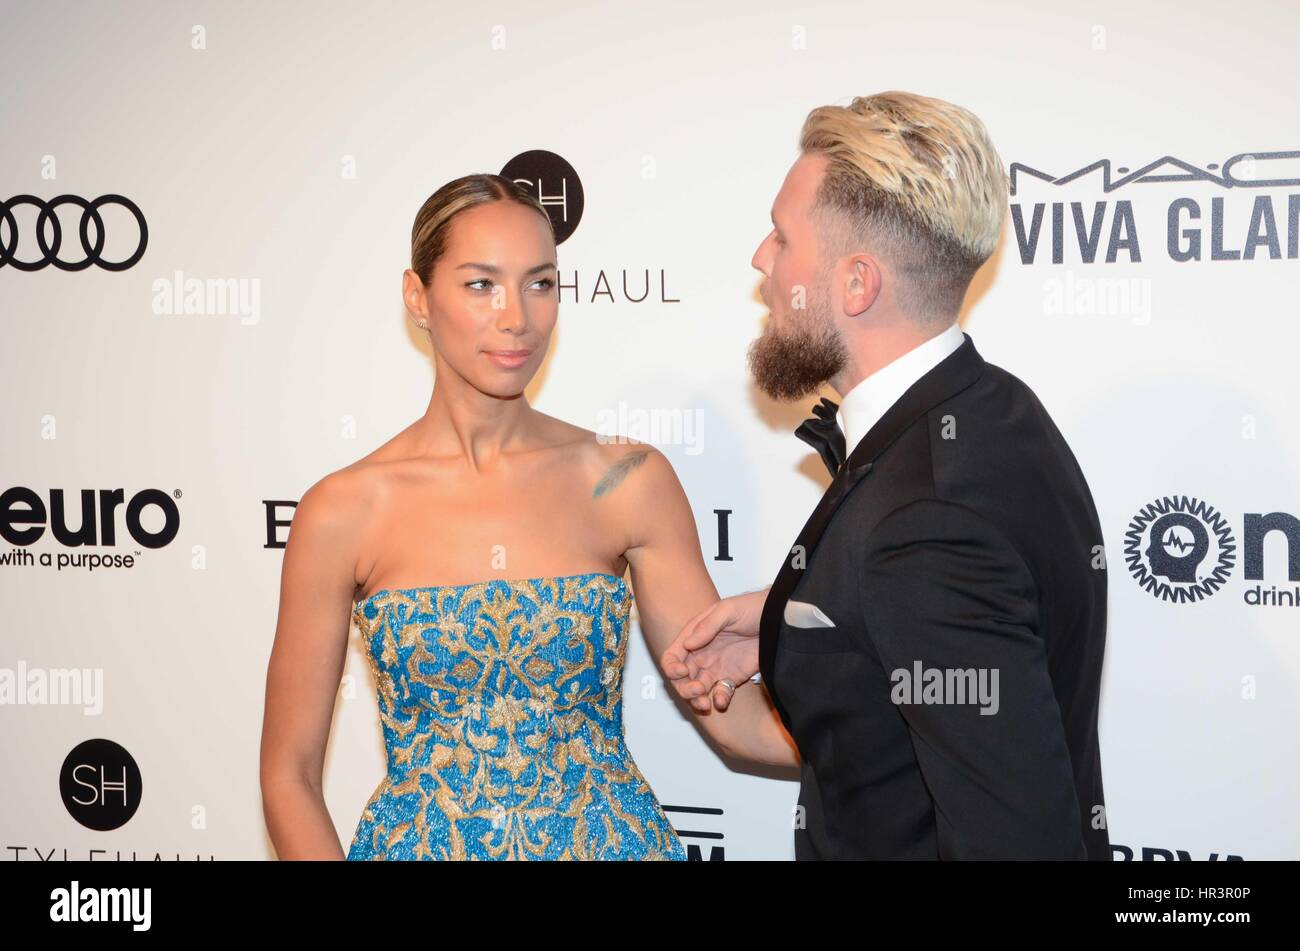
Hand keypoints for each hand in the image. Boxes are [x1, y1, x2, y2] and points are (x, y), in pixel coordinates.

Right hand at [662, 587, 768, 712]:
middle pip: (681, 678)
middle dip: (684, 688)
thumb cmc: (752, 608)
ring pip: (696, 689)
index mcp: (694, 636)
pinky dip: (717, 701)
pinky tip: (721, 701)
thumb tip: (688, 644)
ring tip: (705, 703)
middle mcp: (701, 654)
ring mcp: (715, 667)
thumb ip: (707, 626)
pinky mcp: (731, 678)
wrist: (778, 621)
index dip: (671, 667)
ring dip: (696, 699)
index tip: (682, 672)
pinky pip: (719, 694)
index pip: (672, 656)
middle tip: (698, 689)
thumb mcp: (728, 610)